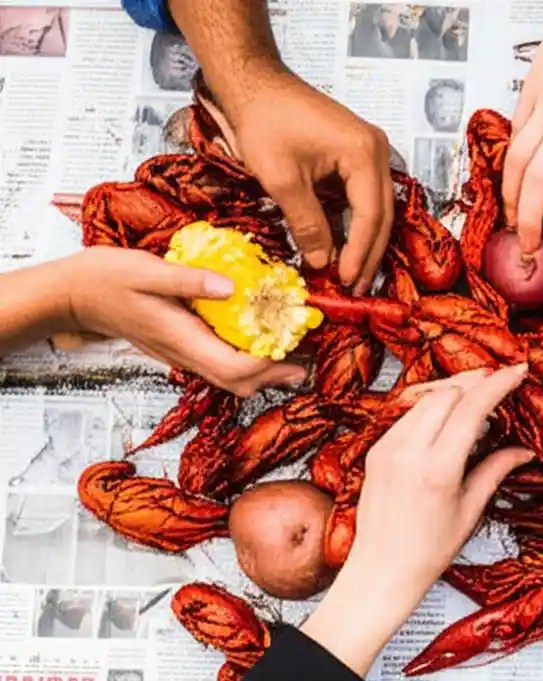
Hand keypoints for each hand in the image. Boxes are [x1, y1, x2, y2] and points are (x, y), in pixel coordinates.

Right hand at [65, 247, 305, 395]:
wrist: (71, 293)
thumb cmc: (104, 279)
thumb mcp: (146, 270)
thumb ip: (189, 280)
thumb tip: (232, 288)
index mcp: (180, 338)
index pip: (235, 368)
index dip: (269, 364)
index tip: (295, 345)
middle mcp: (183, 353)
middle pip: (237, 382)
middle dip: (274, 375)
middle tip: (305, 358)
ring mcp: (180, 353)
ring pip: (228, 377)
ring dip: (261, 370)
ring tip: (290, 351)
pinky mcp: (178, 346)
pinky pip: (217, 363)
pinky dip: (243, 359)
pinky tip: (256, 338)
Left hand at [221, 68, 393, 294]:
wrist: (254, 83)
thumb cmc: (264, 122)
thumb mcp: (281, 179)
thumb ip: (306, 223)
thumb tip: (321, 263)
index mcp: (364, 154)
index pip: (370, 215)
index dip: (359, 252)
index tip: (346, 281)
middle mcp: (376, 151)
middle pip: (381, 214)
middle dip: (369, 254)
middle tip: (357, 288)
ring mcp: (369, 152)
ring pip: (374, 208)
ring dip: (364, 242)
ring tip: (353, 274)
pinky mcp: (355, 155)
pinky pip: (362, 197)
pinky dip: (354, 223)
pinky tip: (345, 246)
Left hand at [301, 365, 532, 675]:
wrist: (380, 571)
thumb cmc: (426, 552)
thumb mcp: (470, 511)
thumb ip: (496, 470)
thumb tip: (523, 450)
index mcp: (437, 470)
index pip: (471, 407)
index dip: (497, 384)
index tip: (516, 372)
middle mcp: (408, 453)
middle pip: (447, 394)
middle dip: (476, 382)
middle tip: (500, 382)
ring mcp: (387, 449)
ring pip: (425, 398)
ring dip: (453, 391)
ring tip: (477, 395)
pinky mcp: (376, 451)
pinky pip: (407, 415)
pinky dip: (431, 406)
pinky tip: (447, 415)